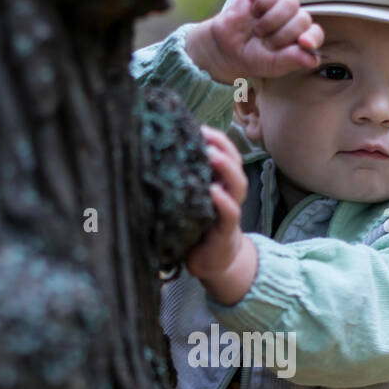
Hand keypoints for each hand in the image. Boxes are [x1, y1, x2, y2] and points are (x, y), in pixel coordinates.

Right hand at [185, 0, 324, 84]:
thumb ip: (294, 59)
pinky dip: (263, 4)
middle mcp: (293, 17)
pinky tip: (254, 12)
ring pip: (290, 4)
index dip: (312, 37)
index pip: (315, 33)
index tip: (304, 43)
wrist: (227, 50)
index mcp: (300, 36)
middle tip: (267, 43)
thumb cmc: (253, 57)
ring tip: (259, 31)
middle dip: (283, 35)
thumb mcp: (274, 64)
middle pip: (303, 19)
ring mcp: (280, 3)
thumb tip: (313, 59)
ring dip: (271, 22)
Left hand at [185, 126, 258, 303]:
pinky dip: (223, 201)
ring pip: (237, 184)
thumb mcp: (188, 200)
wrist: (211, 262)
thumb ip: (181, 180)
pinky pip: (230, 213)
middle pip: (235, 162)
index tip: (198, 125)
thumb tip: (151, 155)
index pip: (225, 152)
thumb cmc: (196, 227)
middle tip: (204, 134)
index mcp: (220, 182)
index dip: (216, 138)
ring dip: (226, 168)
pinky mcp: (225, 231)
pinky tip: (213, 192)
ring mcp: (230, 211)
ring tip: (212, 155)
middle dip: (222, 145)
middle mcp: (229, 193)